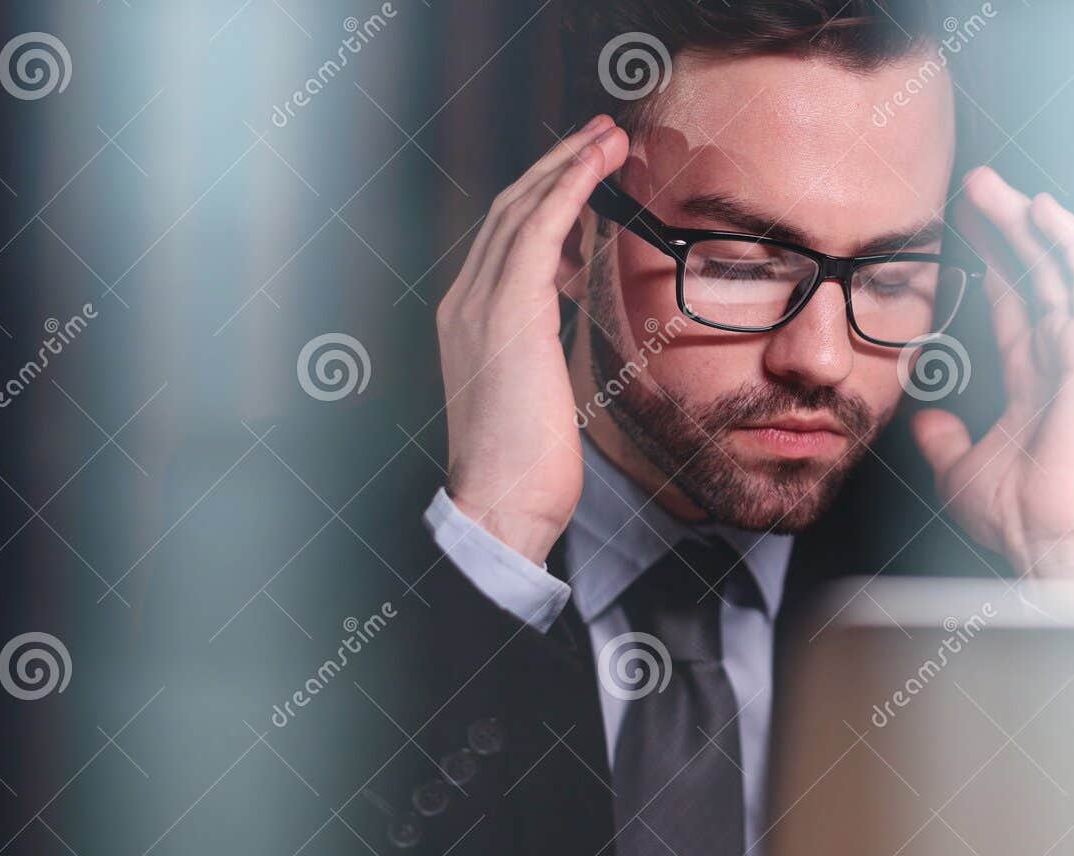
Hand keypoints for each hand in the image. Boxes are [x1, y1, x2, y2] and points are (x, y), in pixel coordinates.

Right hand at [435, 115, 627, 562]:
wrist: (502, 503)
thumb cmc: (527, 461)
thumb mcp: (535, 383)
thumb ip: (540, 330)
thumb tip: (565, 293)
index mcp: (469, 317)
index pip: (506, 237)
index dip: (546, 195)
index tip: (585, 171)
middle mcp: (465, 300)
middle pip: (510, 209)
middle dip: (557, 165)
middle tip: (602, 134)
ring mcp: (479, 304)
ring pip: (522, 210)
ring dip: (568, 165)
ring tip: (608, 137)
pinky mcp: (506, 314)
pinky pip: (537, 232)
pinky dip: (568, 191)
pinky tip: (596, 168)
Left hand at [911, 166, 1073, 600]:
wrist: (1053, 543)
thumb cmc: (1020, 516)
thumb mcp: (960, 467)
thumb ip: (945, 437)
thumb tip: (925, 416)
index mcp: (1036, 382)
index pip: (1013, 305)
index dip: (992, 263)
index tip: (963, 226)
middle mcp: (1064, 361)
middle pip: (1034, 276)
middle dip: (1006, 229)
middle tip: (975, 185)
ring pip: (1058, 268)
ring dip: (1029, 223)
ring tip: (995, 185)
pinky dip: (1068, 243)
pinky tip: (1044, 208)